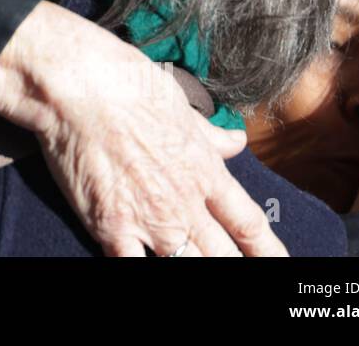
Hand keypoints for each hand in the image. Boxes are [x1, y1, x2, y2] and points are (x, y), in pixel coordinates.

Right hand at [0, 0, 287, 256]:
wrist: (79, 86)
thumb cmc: (127, 84)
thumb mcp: (179, 103)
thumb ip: (208, 134)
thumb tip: (235, 141)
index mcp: (205, 171)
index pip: (249, 224)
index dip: (268, 252)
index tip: (279, 263)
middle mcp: (185, 203)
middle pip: (223, 256)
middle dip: (236, 268)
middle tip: (242, 274)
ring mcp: (150, 220)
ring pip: (187, 266)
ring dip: (193, 267)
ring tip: (193, 267)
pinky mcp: (112, 228)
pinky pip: (134, 267)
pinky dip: (141, 267)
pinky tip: (140, 263)